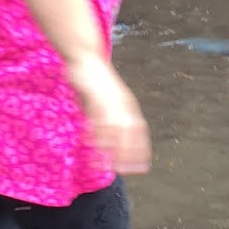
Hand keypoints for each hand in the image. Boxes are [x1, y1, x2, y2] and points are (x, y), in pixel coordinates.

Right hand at [65, 56, 150, 174]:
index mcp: (128, 106)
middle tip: (123, 171)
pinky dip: (94, 131)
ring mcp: (110, 99)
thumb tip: (103, 139)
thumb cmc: (96, 82)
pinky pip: (97, 116)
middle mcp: (122, 104)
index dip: (141, 150)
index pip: (139, 131)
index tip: (141, 167)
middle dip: (127, 154)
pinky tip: (89, 143)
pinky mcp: (95, 95)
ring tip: (103, 164)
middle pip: (129, 133)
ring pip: (113, 127)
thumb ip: (105, 120)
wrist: (87, 56)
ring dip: (108, 148)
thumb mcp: (104, 103)